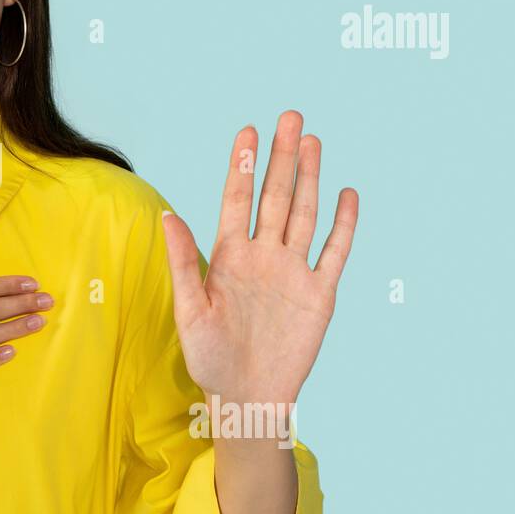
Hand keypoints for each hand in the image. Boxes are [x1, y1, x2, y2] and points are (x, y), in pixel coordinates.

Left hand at [160, 111, 357, 406]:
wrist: (247, 396)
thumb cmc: (209, 358)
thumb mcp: (189, 311)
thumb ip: (183, 262)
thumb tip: (168, 216)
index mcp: (229, 256)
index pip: (238, 199)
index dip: (242, 165)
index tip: (248, 131)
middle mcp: (263, 256)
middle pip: (275, 196)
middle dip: (282, 157)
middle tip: (290, 117)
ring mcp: (293, 271)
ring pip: (304, 214)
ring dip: (309, 178)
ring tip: (313, 141)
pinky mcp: (320, 293)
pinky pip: (335, 252)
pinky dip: (343, 224)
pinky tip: (346, 194)